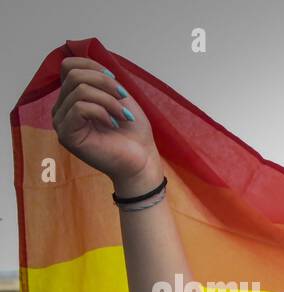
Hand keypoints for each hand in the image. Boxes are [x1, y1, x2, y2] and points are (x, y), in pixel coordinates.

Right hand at [53, 56, 160, 192]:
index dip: (93, 66)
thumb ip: (101, 79)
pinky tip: (114, 123)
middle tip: (124, 100)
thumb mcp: (119, 97)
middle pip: (74, 75)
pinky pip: (79, 107)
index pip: (69, 66)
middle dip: (105, 83)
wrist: (141, 161)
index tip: (117, 82)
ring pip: (79, 90)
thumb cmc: (133, 133)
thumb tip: (86, 59)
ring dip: (108, 100)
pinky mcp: (67, 135)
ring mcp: (62, 122)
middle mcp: (62, 108)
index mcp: (72, 98)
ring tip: (123, 115)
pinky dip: (102, 111)